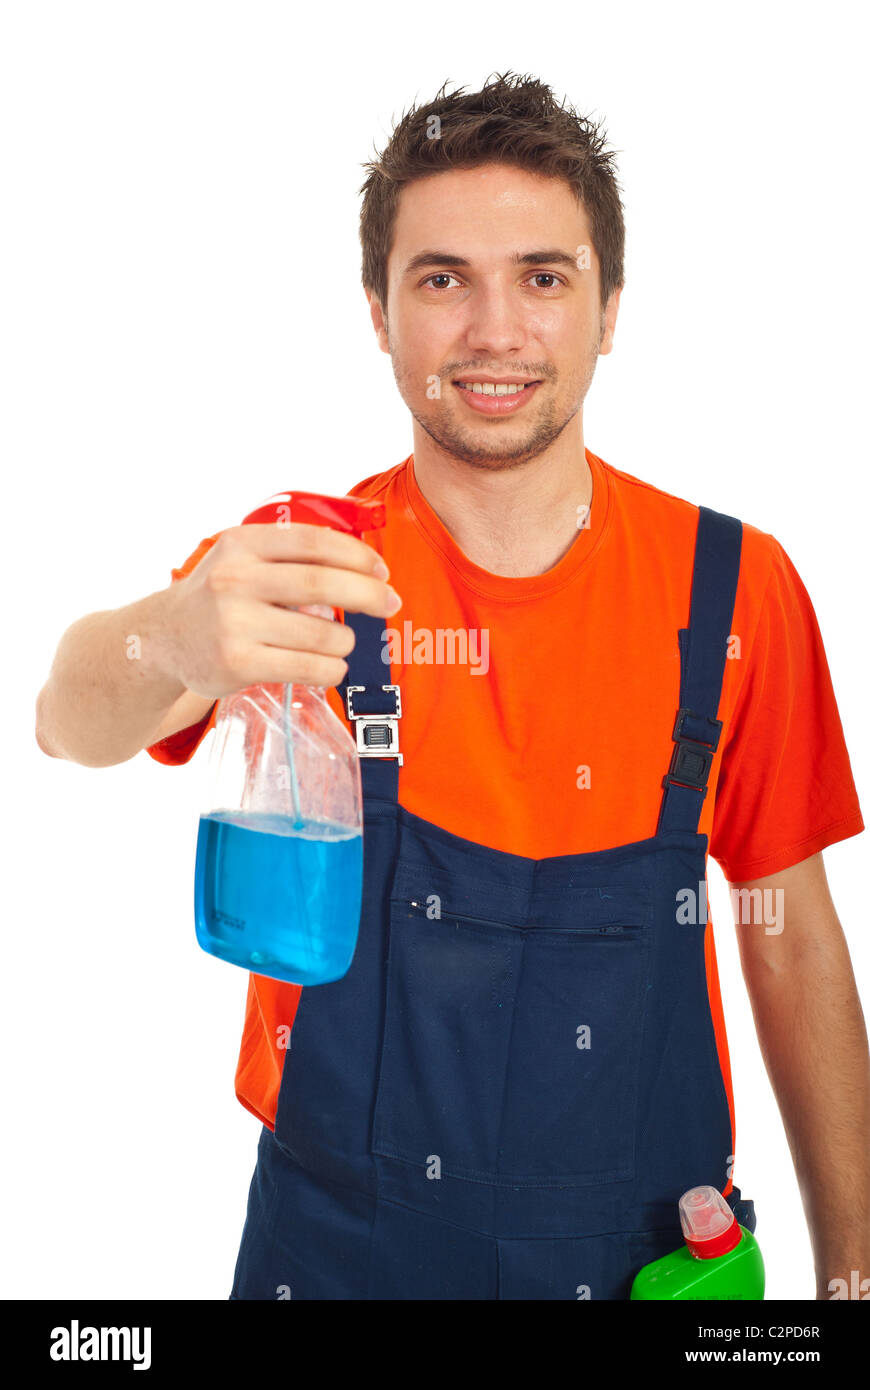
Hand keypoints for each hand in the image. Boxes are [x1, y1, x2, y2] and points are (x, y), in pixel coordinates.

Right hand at [159, 522, 400, 698]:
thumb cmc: (219, 595)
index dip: (358, 556)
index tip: (381, 570)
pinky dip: (332, 668)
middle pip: (323, 585)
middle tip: (389, 604)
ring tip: (342, 642)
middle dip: (368, 595)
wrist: (163, 639)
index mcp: (242, 544)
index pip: (314, 543)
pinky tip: (329, 665)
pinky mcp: (237, 664)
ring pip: (322, 633)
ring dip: (346, 640)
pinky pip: (308, 668)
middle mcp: (234, 579)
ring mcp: (233, 624)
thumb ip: (292, 556)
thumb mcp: (242, 557)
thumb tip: (365, 570)